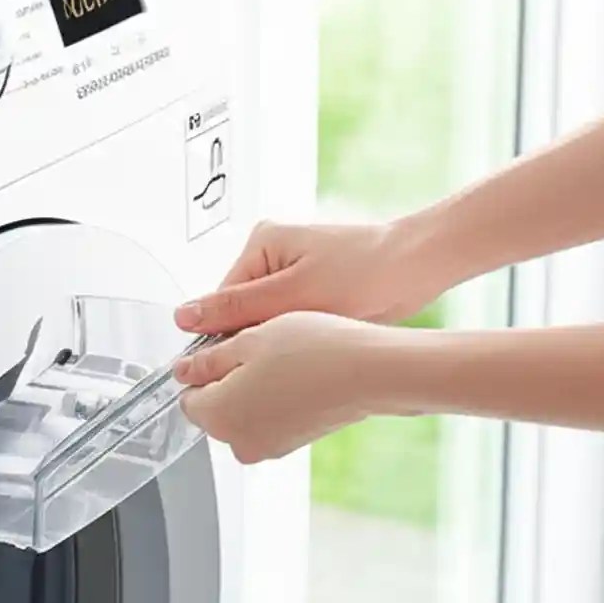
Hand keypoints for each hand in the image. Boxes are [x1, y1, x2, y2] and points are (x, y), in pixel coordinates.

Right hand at [173, 220, 444, 334]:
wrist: (418, 268)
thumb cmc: (366, 272)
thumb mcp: (293, 294)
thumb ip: (236, 308)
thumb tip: (184, 317)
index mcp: (260, 244)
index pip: (222, 300)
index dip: (230, 333)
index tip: (243, 358)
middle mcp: (271, 255)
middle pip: (242, 312)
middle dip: (261, 334)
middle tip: (287, 349)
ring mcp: (291, 273)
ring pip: (265, 321)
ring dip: (281, 337)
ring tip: (306, 343)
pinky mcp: (309, 290)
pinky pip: (287, 321)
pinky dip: (298, 335)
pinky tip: (315, 342)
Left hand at [175, 311, 399, 463]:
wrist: (370, 373)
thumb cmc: (314, 352)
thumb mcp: (248, 340)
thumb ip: (207, 359)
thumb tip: (184, 371)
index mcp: (217, 416)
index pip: (187, 396)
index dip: (203, 368)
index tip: (224, 349)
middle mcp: (237, 442)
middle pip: (214, 408)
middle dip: (228, 380)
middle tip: (259, 349)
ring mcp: (267, 447)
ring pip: (242, 412)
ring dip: (252, 388)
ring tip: (283, 360)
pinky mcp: (291, 445)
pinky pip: (267, 419)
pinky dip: (274, 398)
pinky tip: (297, 375)